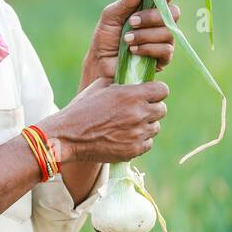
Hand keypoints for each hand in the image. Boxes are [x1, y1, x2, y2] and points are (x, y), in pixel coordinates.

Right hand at [39, 78, 169, 164]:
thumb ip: (121, 83)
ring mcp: (137, 134)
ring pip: (156, 127)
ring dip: (147, 125)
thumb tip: (133, 80)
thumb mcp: (100, 87)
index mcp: (132, 95)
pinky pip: (148, 143)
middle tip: (139, 110)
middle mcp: (138, 113)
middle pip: (162, 109)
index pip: (163, 90)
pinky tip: (127, 136)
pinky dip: (140, 140)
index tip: (150, 94)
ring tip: (131, 124)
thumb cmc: (82, 108)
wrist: (68, 136)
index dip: (157, 91)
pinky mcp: (133, 150)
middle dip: (152, 108)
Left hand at [82, 0, 179, 83]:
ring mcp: (164, 39)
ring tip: (126, 39)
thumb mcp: (111, 16)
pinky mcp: (164, 58)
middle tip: (132, 21)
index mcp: (150, 6)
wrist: (101, 64)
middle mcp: (161, 21)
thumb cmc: (106, 38)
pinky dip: (147, 48)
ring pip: (169, 31)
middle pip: (173, 12)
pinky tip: (133, 51)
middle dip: (152, 16)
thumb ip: (125, 1)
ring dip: (145, 35)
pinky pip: (166, 49)